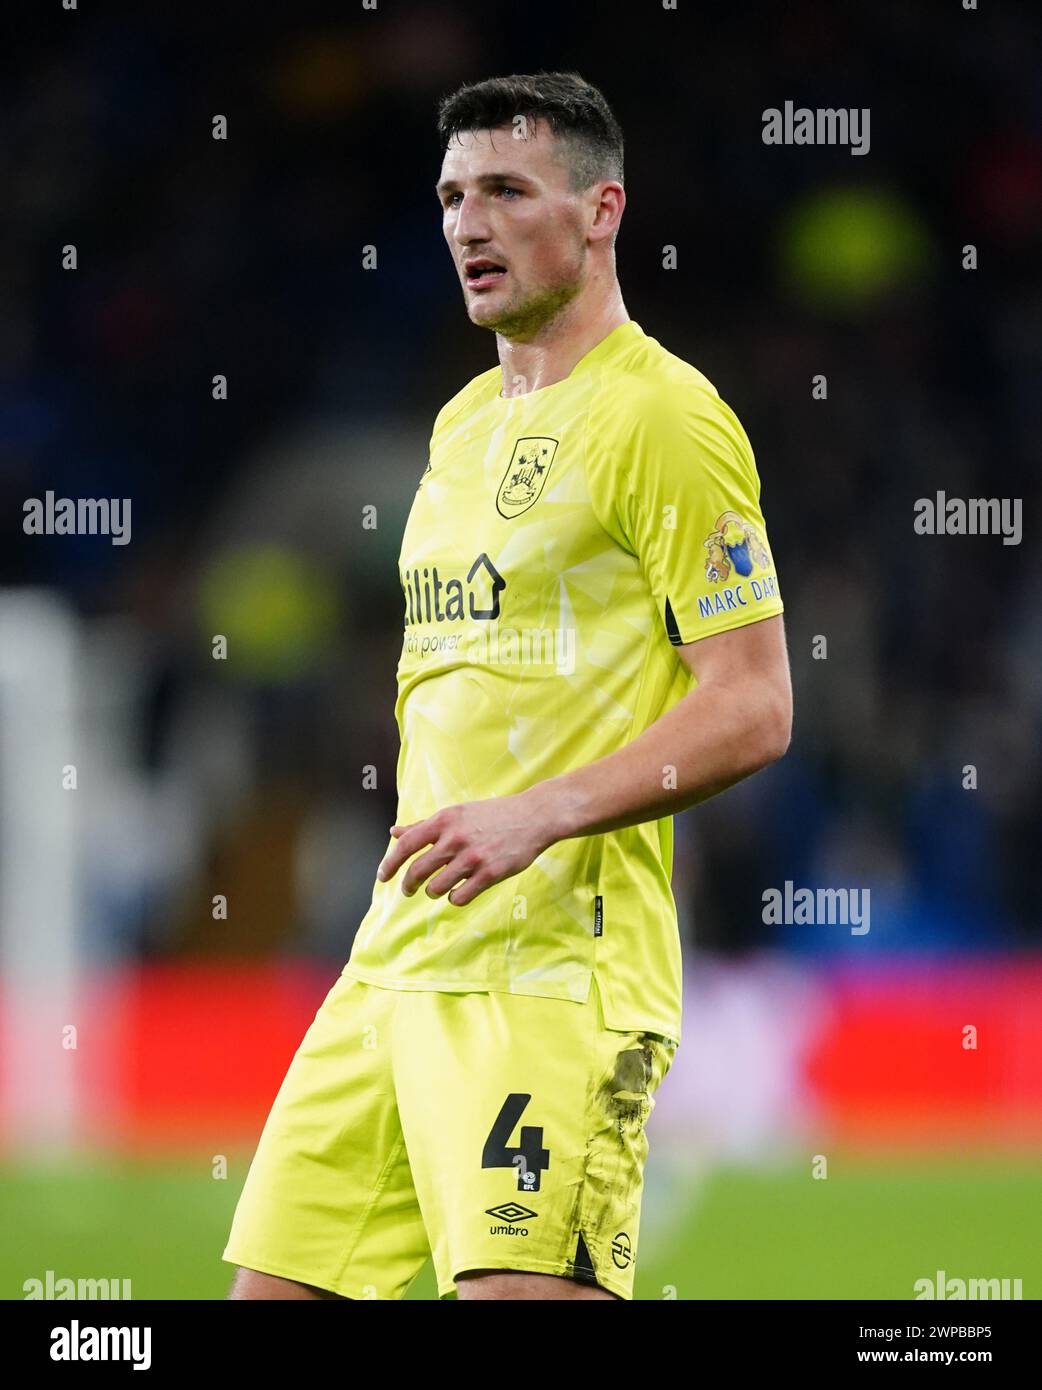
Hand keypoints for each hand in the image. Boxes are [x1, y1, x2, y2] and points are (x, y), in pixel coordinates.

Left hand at [375, 790, 553, 906]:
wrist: (533, 817)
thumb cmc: (492, 815)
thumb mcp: (456, 813)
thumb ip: (424, 825)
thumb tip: (394, 832)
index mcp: (445, 820)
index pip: (406, 845)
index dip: (390, 863)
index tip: (383, 876)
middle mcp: (456, 839)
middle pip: (417, 870)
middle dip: (408, 885)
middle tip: (408, 890)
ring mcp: (473, 858)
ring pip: (436, 888)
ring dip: (433, 892)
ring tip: (439, 888)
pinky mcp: (490, 874)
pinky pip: (459, 897)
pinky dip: (454, 898)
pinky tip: (458, 891)